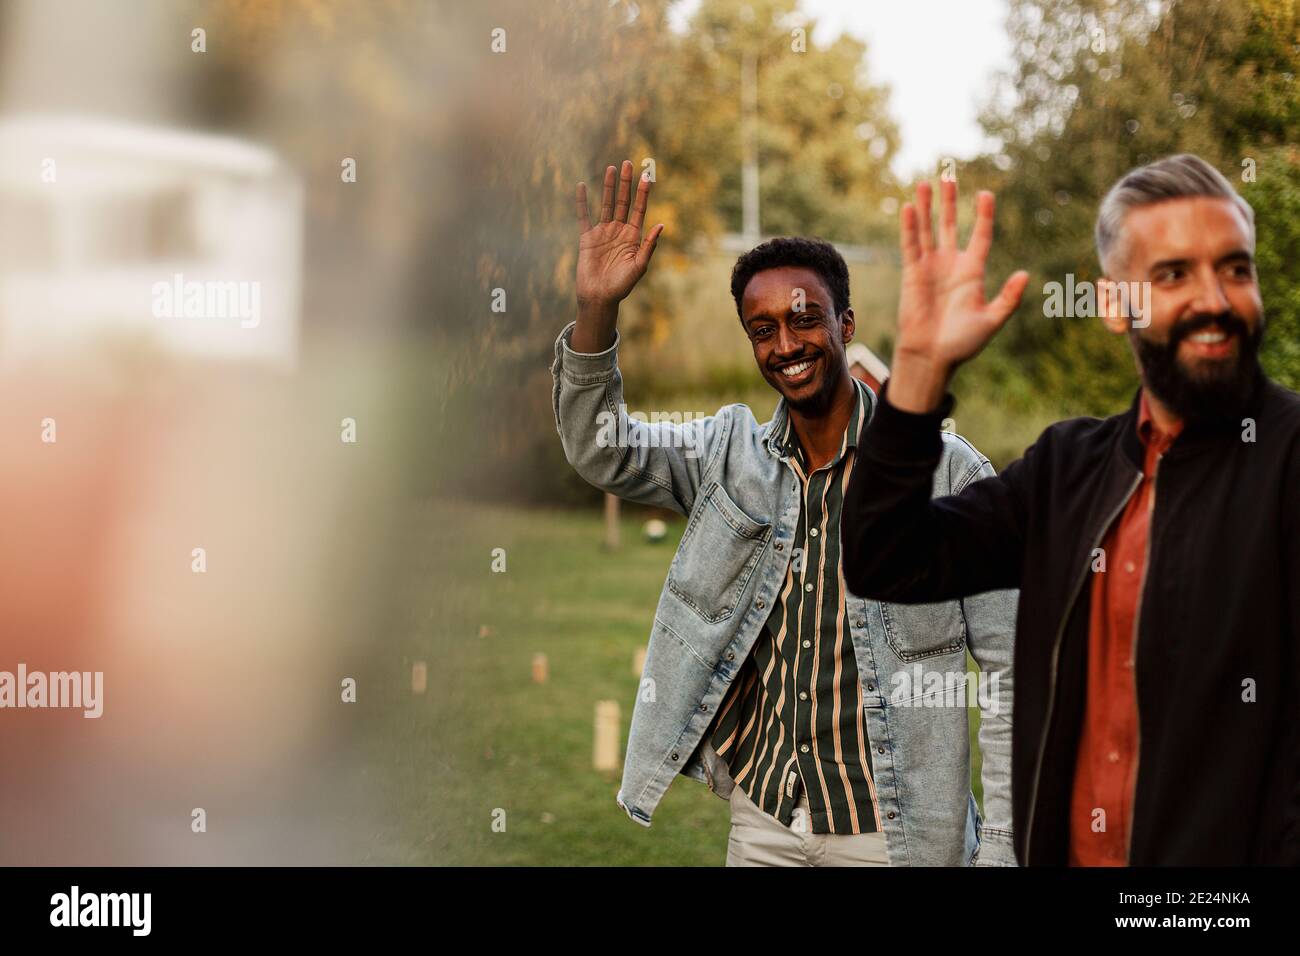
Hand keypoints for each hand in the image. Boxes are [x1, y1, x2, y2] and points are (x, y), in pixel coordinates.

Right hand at [575, 160, 663, 306]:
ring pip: (605, 204)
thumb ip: (648, 246)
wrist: (599, 297)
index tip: (646, 176)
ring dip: (608, 187)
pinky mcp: (587, 238)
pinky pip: (584, 216)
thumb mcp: (639, 267)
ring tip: (611, 168)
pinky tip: (581, 186)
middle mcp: (619, 231)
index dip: (643, 193)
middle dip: (625, 183)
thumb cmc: (621, 286)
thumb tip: (661, 225)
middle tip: (627, 163)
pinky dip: (582, 202)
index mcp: (633, 236)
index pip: (639, 209)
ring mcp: (603, 233)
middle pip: (623, 202)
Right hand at [889, 180, 1028, 411]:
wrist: (932, 355)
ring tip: (924, 183)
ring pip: (928, 229)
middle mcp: (951, 264)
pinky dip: (909, 226)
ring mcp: (930, 267)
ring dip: (925, 207)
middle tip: (947, 177)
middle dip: (948, 202)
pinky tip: (908, 208)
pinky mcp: (912, 273)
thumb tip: (1026, 275)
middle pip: (950, 225)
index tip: (986, 194)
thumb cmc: (963, 342)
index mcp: (972, 272)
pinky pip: (911, 245)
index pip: (979, 235)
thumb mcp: (992, 320)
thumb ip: (1008, 298)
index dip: (983, 215)